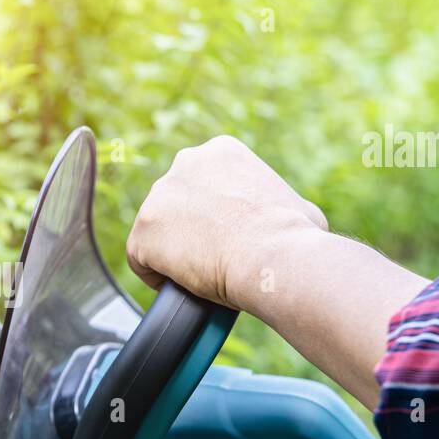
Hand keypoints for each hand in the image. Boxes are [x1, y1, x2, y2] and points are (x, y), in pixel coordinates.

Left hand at [125, 136, 327, 307]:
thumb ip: (278, 205)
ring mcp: (159, 197)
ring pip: (156, 230)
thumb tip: (290, 224)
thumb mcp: (298, 206)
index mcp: (220, 151)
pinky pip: (140, 259)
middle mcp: (184, 163)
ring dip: (171, 251)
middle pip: (175, 202)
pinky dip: (155, 275)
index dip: (211, 214)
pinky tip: (175, 287)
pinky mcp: (143, 232)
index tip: (222, 237)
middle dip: (188, 229)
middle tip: (209, 256)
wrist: (273, 255)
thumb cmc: (294, 235)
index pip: (202, 183)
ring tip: (196, 275)